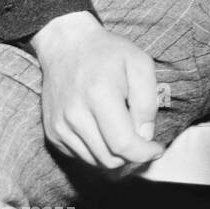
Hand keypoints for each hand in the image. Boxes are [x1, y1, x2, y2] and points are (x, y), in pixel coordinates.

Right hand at [29, 12, 164, 171]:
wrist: (67, 45)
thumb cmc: (108, 53)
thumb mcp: (140, 64)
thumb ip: (147, 102)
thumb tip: (144, 136)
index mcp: (100, 95)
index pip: (122, 144)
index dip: (144, 153)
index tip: (156, 148)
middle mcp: (75, 115)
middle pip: (110, 159)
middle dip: (131, 155)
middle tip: (141, 137)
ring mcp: (60, 126)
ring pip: (95, 162)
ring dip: (114, 154)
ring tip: (122, 129)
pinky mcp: (52, 133)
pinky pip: (81, 156)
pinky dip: (97, 150)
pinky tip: (103, 128)